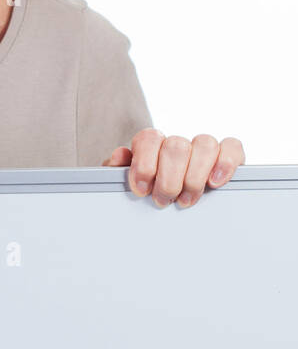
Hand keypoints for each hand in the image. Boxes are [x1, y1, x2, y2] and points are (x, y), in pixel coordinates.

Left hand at [102, 130, 245, 207]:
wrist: (165, 209)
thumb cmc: (146, 196)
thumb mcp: (125, 187)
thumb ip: (116, 171)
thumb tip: (120, 154)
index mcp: (151, 145)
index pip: (149, 138)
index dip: (145, 164)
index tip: (142, 189)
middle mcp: (178, 143)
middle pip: (176, 145)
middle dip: (169, 178)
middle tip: (163, 200)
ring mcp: (203, 149)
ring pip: (204, 144)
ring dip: (194, 176)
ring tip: (186, 200)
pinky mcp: (228, 157)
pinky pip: (232, 147)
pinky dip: (225, 162)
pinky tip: (215, 182)